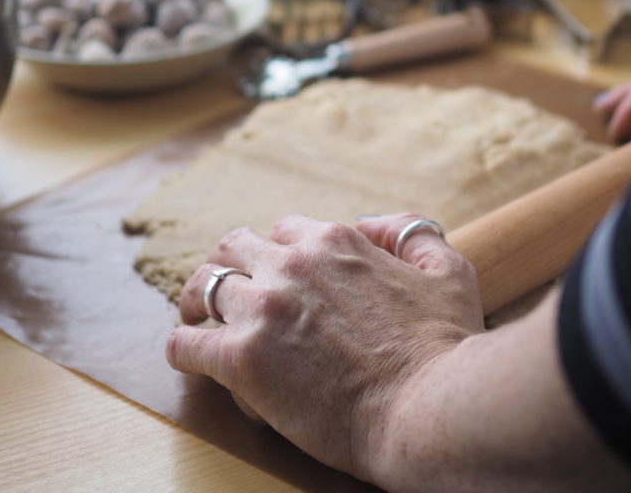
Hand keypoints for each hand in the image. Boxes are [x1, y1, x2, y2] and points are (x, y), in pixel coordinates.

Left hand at [166, 211, 482, 482]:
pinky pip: (187, 344)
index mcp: (334, 241)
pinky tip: (189, 359)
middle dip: (229, 264)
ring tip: (195, 317)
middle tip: (227, 290)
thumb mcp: (447, 271)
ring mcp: (263, 308)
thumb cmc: (445, 347)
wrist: (429, 408)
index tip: (279, 277)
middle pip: (234, 245)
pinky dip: (183, 349)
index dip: (280, 253)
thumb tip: (375, 223)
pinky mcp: (242, 358)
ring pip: (203, 285)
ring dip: (196, 299)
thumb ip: (411, 235)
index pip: (285, 230)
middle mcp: (291, 263)